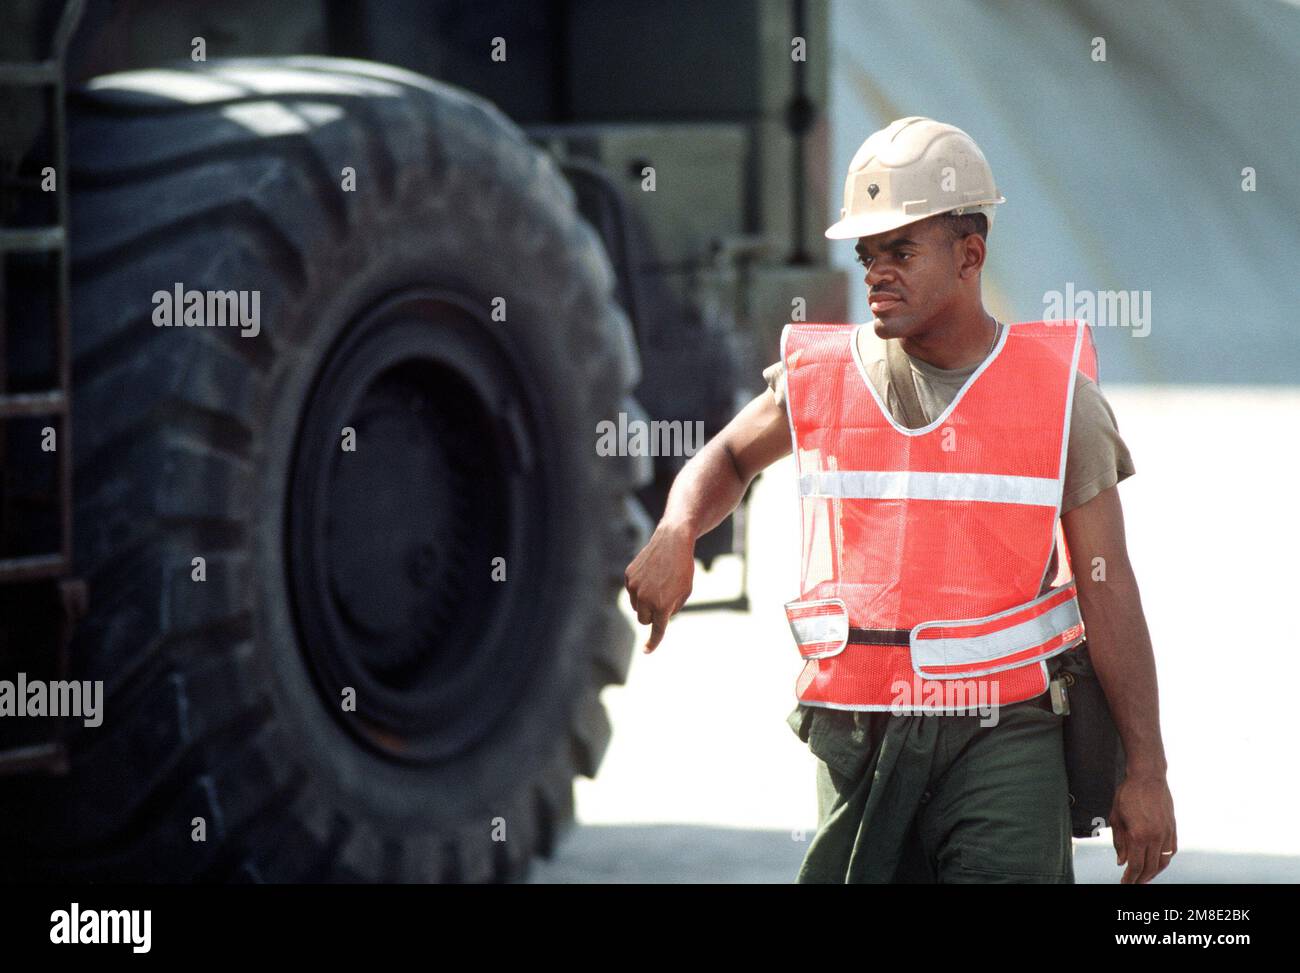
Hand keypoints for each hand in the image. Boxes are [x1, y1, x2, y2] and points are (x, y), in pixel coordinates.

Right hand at [623, 523, 694, 652]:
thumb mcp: (684, 592)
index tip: (646, 651)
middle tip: (663, 600)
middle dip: (652, 615)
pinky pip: (632, 591)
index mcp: (662, 605)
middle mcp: (645, 598)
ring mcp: (634, 587)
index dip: (652, 643)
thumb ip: (671, 609)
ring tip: (659, 583)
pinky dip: (640, 588)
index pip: (656, 630)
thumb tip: (655, 619)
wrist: (673, 540)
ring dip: (645, 601)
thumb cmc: (682, 569)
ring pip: (636, 606)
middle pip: (644, 620)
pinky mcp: (629, 576)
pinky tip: (651, 574)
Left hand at [1110, 773, 1176, 883]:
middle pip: (1150, 867)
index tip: (1124, 883)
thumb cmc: (1128, 794)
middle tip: (1132, 884)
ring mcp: (1167, 833)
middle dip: (1140, 879)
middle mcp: (1156, 837)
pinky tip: (1157, 864)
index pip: (1136, 866)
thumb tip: (1121, 861)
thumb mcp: (1116, 817)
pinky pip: (1170, 852)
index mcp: (1139, 835)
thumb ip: (1119, 842)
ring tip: (1144, 878)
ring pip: (1163, 862)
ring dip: (1153, 873)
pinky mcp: (1173, 829)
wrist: (1148, 778)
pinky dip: (1164, 861)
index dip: (1130, 878)